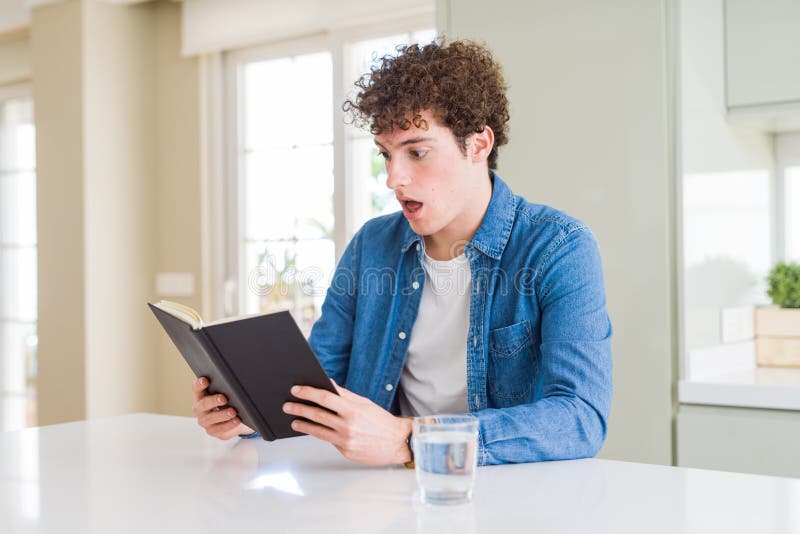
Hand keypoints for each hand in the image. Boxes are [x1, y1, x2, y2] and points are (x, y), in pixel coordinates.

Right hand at [192, 377, 254, 439]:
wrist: (237, 418)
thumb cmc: (230, 401)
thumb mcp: (228, 393)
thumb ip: (228, 388)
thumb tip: (236, 384)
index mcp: (202, 395)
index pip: (197, 388)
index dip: (200, 384)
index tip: (205, 381)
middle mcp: (200, 409)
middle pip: (203, 404)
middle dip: (214, 401)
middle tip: (224, 398)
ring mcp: (205, 421)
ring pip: (210, 418)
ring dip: (222, 414)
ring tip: (233, 411)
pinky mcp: (212, 431)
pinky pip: (219, 429)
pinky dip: (229, 425)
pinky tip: (236, 420)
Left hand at [282, 381, 411, 465]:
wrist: (397, 443)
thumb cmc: (382, 421)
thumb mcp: (364, 403)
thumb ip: (345, 394)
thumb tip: (329, 384)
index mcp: (353, 410)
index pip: (325, 398)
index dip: (308, 393)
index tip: (297, 390)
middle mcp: (348, 426)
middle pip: (317, 414)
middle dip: (299, 409)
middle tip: (287, 405)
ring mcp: (345, 441)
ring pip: (318, 430)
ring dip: (303, 424)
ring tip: (294, 420)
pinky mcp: (345, 451)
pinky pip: (328, 440)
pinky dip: (319, 434)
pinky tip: (311, 429)